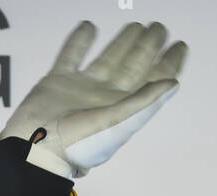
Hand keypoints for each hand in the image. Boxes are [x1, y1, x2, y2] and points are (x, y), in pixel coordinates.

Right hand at [0, 20, 186, 178]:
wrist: (37, 147)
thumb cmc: (79, 143)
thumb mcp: (118, 123)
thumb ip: (144, 102)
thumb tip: (173, 83)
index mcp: (123, 108)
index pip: (152, 82)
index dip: (168, 64)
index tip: (179, 45)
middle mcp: (106, 97)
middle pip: (133, 66)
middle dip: (148, 46)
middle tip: (159, 27)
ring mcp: (83, 88)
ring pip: (108, 58)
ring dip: (123, 42)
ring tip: (136, 26)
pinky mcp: (58, 81)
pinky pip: (72, 55)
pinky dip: (80, 41)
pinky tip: (89, 27)